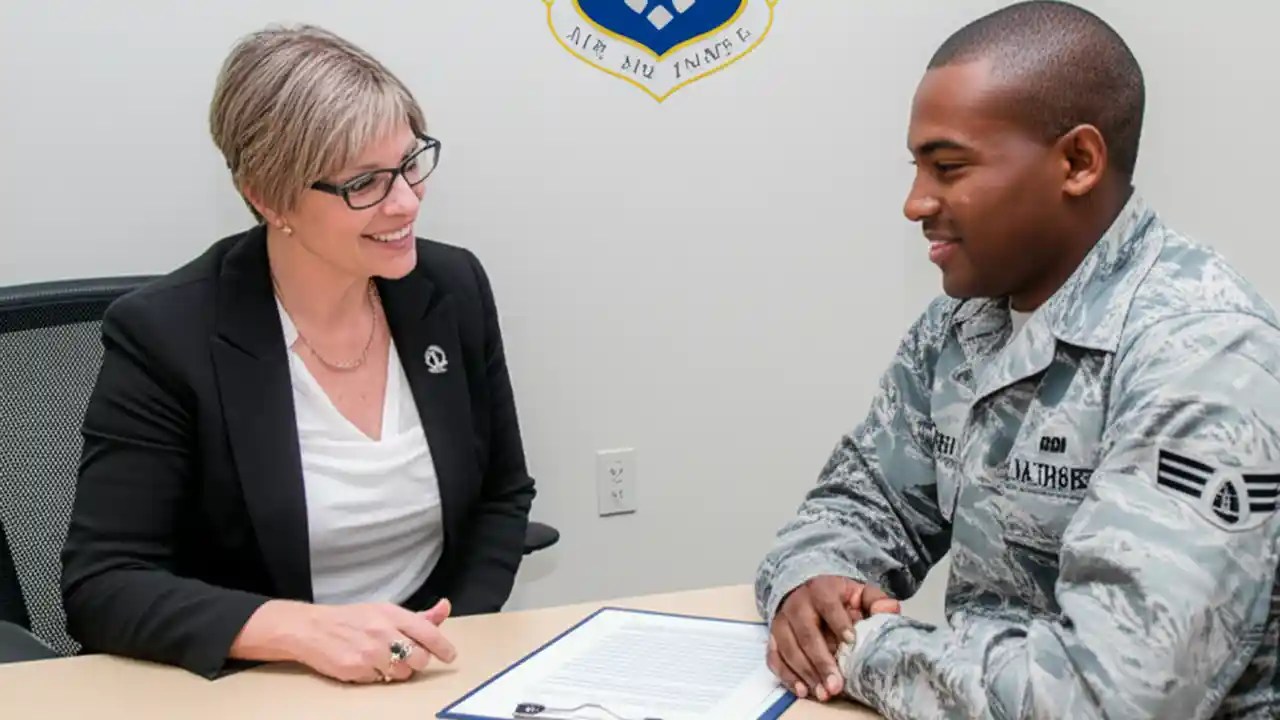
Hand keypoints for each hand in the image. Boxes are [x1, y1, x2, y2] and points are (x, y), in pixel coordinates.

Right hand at [232, 598, 456, 682]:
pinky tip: (366, 664)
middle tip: (408, 657)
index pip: (428, 632)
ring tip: (383, 659)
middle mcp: (382, 632)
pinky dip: (377, 676)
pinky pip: (380, 681)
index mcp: (392, 614)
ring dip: (398, 670)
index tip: (450, 656)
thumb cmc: (351, 619)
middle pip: (420, 658)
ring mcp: (369, 653)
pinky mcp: (356, 669)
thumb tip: (445, 608)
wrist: (311, 628)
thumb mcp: (384, 610)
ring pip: (402, 673)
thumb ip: (418, 616)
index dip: (443, 647)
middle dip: (418, 661)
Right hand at [766, 576, 899, 701]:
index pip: (829, 606)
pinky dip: (786, 675)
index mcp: (821, 590)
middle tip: (836, 685)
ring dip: (805, 673)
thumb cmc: (838, 597)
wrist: (805, 590)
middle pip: (807, 633)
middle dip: (821, 661)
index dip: (839, 624)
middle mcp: (797, 604)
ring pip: (789, 648)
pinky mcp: (773, 637)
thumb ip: (875, 600)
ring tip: (823, 693)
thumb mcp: (859, 593)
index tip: (851, 642)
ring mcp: (782, 621)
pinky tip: (802, 690)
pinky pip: (774, 657)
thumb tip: (889, 610)